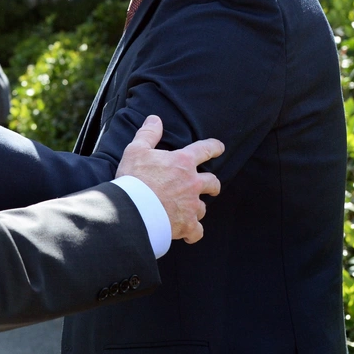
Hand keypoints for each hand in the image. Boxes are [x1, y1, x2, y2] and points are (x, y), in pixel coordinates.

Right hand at [117, 115, 222, 243]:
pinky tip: (188, 234)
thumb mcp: (136, 150)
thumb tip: (155, 119)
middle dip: (212, 184)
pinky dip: (193, 233)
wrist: (133, 208)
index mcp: (182, 162)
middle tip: (210, 187)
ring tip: (188, 211)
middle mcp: (193, 183)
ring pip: (203, 207)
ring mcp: (192, 205)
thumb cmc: (134, 178)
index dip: (214, 147)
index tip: (220, 147)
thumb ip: (148, 134)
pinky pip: (197, 232)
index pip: (204, 150)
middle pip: (212, 182)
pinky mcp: (188, 225)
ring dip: (197, 208)